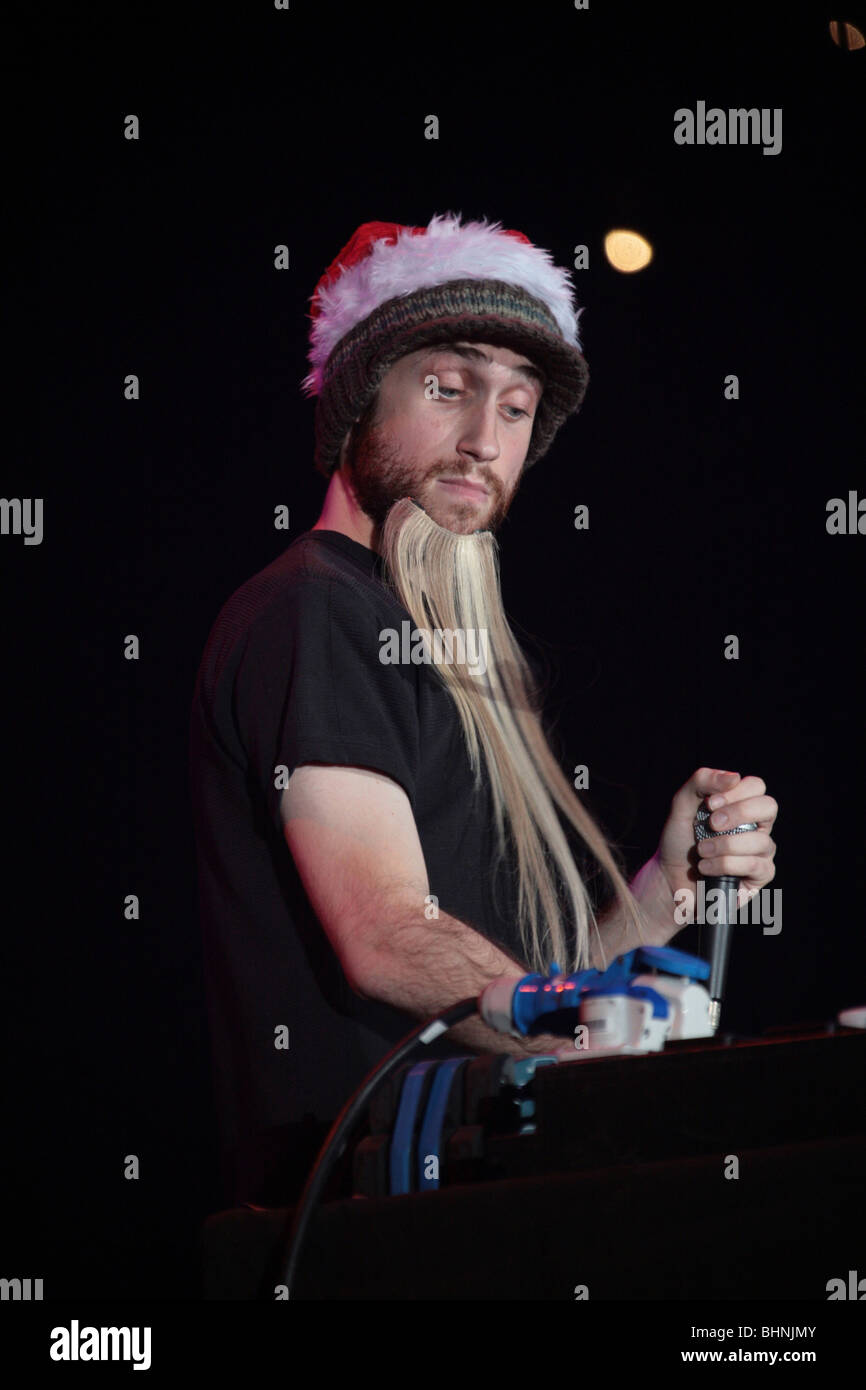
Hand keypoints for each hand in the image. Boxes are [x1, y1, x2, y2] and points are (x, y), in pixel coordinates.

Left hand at [657, 767, 777, 910]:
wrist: (669, 877)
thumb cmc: (679, 841)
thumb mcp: (682, 805)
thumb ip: (701, 781)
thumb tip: (734, 777)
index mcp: (741, 805)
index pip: (755, 786)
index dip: (734, 792)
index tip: (710, 804)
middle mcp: (757, 826)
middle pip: (769, 807)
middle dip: (738, 813)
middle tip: (712, 824)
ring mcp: (762, 851)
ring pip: (760, 840)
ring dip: (724, 844)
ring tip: (702, 851)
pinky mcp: (760, 875)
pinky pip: (753, 864)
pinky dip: (724, 864)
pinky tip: (706, 867)